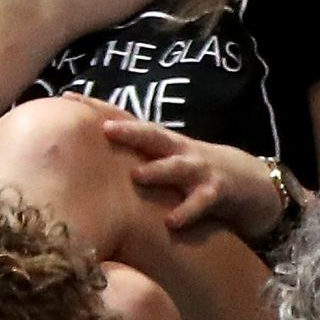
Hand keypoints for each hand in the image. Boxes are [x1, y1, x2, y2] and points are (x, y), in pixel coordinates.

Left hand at [100, 117, 288, 239]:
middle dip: (128, 131)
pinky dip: (187, 212)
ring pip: (176, 167)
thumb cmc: (196, 172)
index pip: (126, 120)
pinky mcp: (217, 193)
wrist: (252, 182)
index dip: (98, 108)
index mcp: (160, 142)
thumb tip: (86, 158)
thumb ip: (134, 157)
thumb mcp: (164, 160)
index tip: (67, 98)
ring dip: (158, 170)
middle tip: (103, 129)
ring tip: (138, 175)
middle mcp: (177, 150)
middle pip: (150, 135)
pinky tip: (172, 222)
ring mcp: (198, 169)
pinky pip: (201, 203)